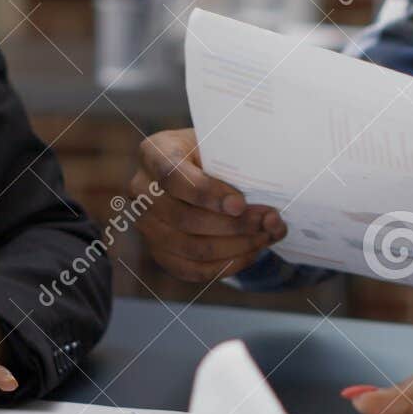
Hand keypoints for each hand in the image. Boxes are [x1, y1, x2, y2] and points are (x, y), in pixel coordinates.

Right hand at [132, 128, 287, 282]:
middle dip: (232, 225)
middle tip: (268, 220)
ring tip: (266, 236)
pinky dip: (227, 264)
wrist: (201, 168)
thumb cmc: (215, 153)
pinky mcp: (159, 251)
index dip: (207, 194)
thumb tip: (271, 207)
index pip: (172, 176)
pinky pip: (192, 269)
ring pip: (190, 248)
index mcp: (153, 152)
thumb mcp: (222, 144)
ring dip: (236, 246)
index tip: (240, 203)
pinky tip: (252, 252)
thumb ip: (239, 164)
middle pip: (183, 218)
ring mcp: (146, 224)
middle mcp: (141, 189)